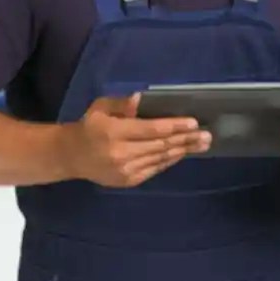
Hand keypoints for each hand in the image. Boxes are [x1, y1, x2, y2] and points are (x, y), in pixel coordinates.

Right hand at [59, 93, 211, 187]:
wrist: (73, 156)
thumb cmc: (90, 126)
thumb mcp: (101, 107)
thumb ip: (122, 104)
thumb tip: (141, 99)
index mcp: (114, 132)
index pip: (151, 129)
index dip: (174, 126)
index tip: (193, 122)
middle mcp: (121, 153)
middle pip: (161, 145)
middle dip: (186, 139)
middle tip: (207, 135)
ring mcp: (126, 170)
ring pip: (161, 158)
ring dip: (183, 151)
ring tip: (201, 144)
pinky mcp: (129, 180)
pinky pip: (155, 169)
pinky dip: (170, 160)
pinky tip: (182, 153)